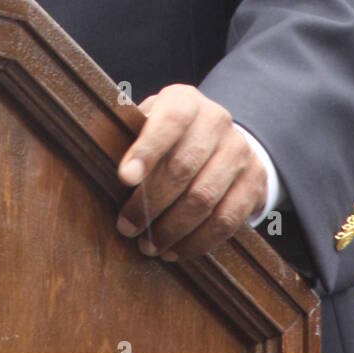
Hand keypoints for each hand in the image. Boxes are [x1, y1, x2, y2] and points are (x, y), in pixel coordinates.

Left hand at [115, 84, 267, 261]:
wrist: (222, 140)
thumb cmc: (170, 135)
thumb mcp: (151, 122)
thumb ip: (131, 135)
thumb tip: (98, 154)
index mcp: (186, 101)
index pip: (169, 121)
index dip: (146, 150)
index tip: (124, 178)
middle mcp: (217, 120)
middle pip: (183, 166)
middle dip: (151, 202)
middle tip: (127, 227)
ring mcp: (240, 151)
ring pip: (204, 198)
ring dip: (172, 229)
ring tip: (149, 246)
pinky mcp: (255, 182)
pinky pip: (227, 220)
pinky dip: (198, 241)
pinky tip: (176, 251)